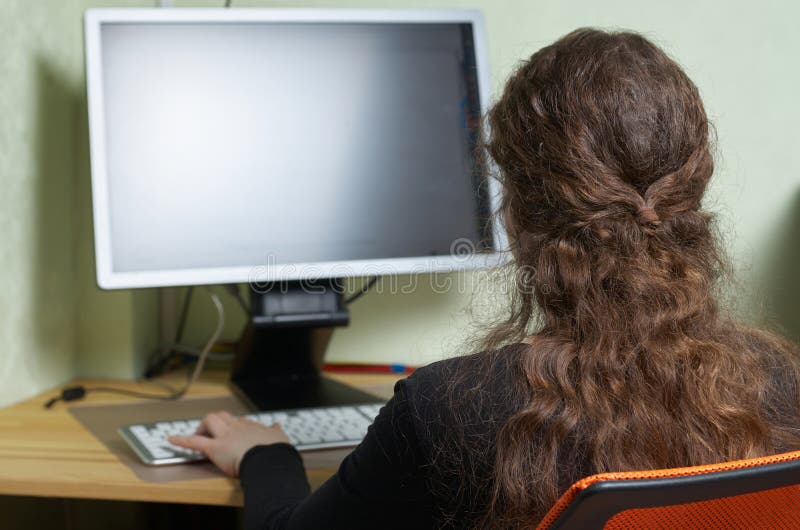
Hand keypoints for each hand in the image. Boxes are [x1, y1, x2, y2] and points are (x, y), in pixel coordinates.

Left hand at [168, 411, 290, 476]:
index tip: (233, 434)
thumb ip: (276, 431)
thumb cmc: (275, 452)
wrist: (269, 459)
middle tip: (213, 432)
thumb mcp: (279, 438)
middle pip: (223, 417)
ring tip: (199, 434)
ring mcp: (225, 436)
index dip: (234, 428)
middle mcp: (237, 427)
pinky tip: (171, 439)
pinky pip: (195, 442)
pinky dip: (182, 440)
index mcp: (252, 427)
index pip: (240, 422)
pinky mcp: (214, 448)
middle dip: (216, 422)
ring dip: (203, 427)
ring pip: (211, 421)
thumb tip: (276, 426)